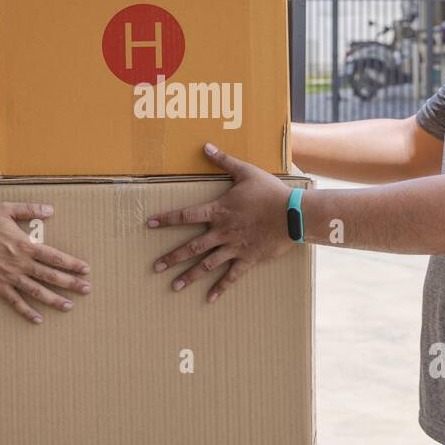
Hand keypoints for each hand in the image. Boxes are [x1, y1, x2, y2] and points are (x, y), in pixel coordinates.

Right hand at [0, 202, 89, 323]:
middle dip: (70, 283)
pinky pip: (15, 301)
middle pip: (50, 276)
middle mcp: (20, 263)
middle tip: (86, 289)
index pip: (54, 256)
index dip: (72, 264)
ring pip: (36, 291)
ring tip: (69, 306)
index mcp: (25, 244)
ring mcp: (9, 276)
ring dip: (54, 299)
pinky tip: (38, 319)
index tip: (85, 269)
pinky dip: (26, 311)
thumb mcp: (6, 209)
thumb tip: (50, 209)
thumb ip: (29, 209)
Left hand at [147, 143, 292, 302]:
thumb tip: (206, 146)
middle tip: (155, 267)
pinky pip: (231, 277)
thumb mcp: (246, 172)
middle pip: (192, 247)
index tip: (150, 224)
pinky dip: (220, 288)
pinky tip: (209, 299)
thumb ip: (224, 161)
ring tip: (174, 286)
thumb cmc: (270, 191)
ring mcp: (234, 248)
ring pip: (207, 264)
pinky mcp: (248, 260)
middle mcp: (222, 232)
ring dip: (190, 276)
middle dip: (172, 257)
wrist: (293, 214)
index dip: (167, 219)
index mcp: (219, 211)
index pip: (186, 215)